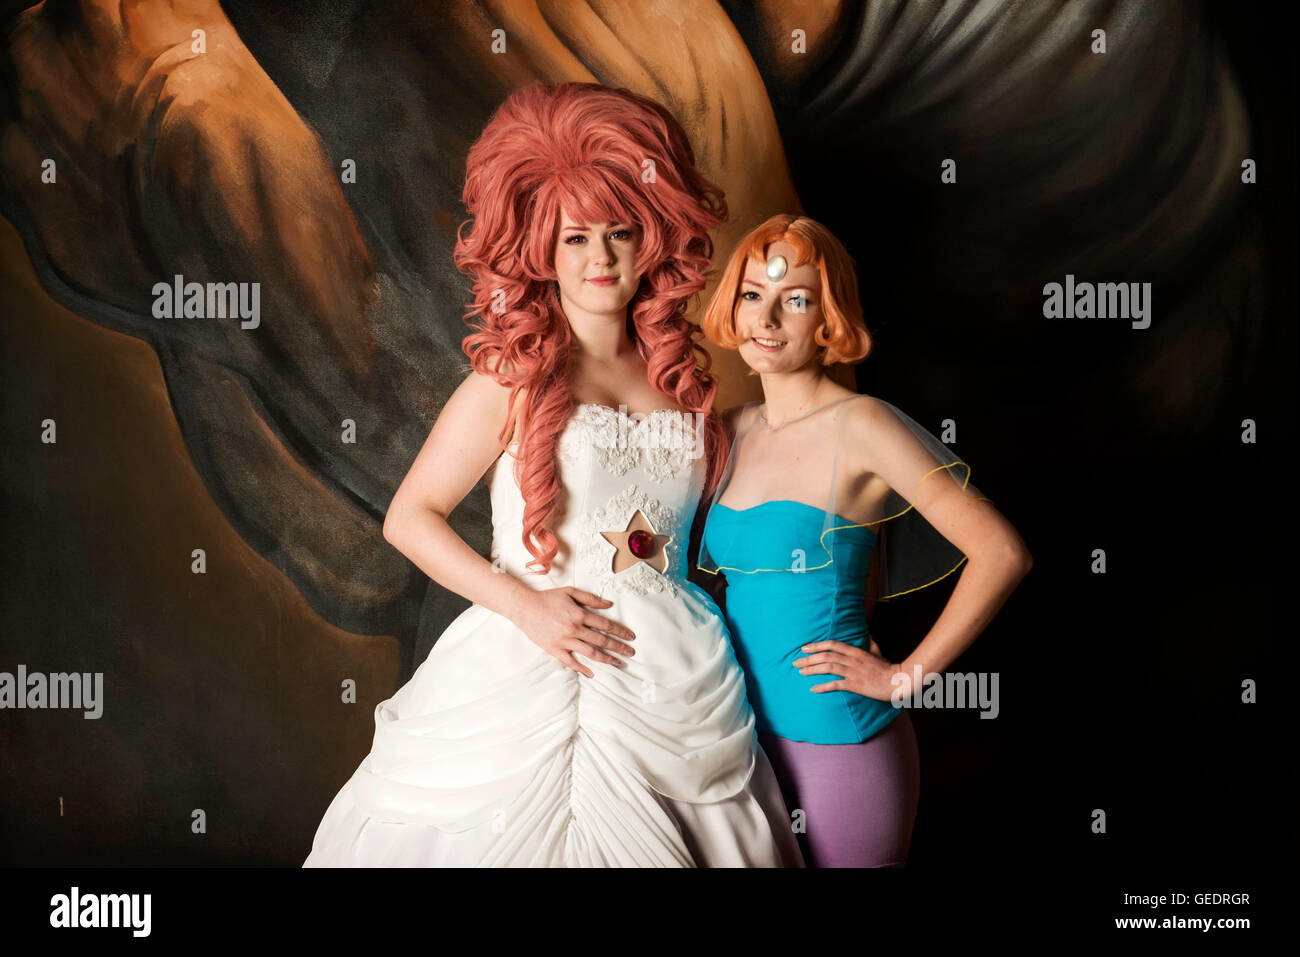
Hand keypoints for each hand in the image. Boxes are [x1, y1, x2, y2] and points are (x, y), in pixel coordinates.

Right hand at [511, 587, 635, 677]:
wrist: (524, 607)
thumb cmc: (548, 598)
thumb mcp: (571, 592)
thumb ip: (591, 599)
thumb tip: (609, 604)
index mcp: (579, 614)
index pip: (606, 625)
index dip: (620, 632)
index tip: (631, 637)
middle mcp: (574, 628)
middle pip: (602, 640)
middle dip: (619, 647)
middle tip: (631, 652)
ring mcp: (564, 641)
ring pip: (590, 653)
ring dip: (606, 659)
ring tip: (618, 663)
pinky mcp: (554, 649)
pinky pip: (570, 662)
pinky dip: (582, 669)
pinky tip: (592, 674)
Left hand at [792, 638, 900, 701]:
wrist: (898, 681)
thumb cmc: (887, 668)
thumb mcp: (877, 651)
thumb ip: (869, 641)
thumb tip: (866, 631)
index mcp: (856, 651)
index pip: (832, 644)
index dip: (816, 645)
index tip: (804, 648)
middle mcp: (852, 659)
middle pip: (826, 655)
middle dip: (809, 658)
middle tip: (796, 662)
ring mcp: (854, 672)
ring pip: (828, 667)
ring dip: (812, 669)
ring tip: (800, 672)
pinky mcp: (856, 684)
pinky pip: (836, 684)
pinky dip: (823, 686)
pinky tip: (813, 688)